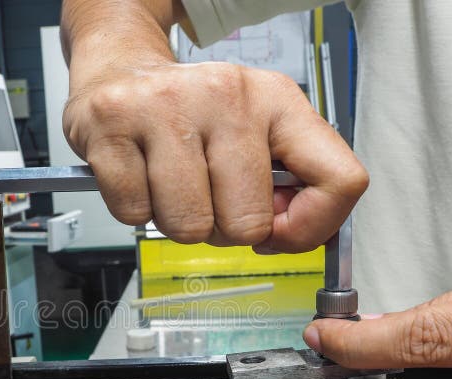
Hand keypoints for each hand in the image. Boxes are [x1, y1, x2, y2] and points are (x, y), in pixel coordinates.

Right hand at [63, 59, 367, 250]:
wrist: (123, 71)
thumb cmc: (193, 113)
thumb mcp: (258, 132)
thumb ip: (289, 184)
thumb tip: (283, 235)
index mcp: (276, 99)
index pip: (340, 180)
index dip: (310, 228)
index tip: (278, 230)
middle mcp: (226, 96)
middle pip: (247, 222)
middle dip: (224, 228)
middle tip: (207, 197)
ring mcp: (165, 108)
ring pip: (189, 226)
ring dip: (177, 222)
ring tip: (170, 184)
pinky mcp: (112, 126)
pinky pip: (136, 214)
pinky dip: (137, 210)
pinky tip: (140, 176)